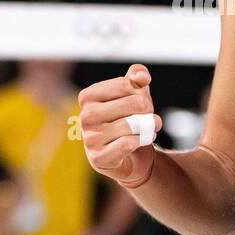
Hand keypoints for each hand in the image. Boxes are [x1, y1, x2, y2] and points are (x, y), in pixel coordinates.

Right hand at [77, 63, 163, 188]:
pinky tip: (140, 141)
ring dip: (148, 126)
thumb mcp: (135, 93)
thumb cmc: (129, 119)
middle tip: (148, 116)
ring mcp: (90, 138)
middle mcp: (86, 116)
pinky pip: (128, 143)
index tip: (141, 99)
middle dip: (149, 110)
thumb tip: (141, 76)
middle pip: (135, 103)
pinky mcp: (99, 158)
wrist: (131, 155)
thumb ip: (137, 76)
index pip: (127, 84)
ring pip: (133, 124)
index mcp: (88, 96)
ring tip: (147, 128)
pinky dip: (141, 140)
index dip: (142, 92)